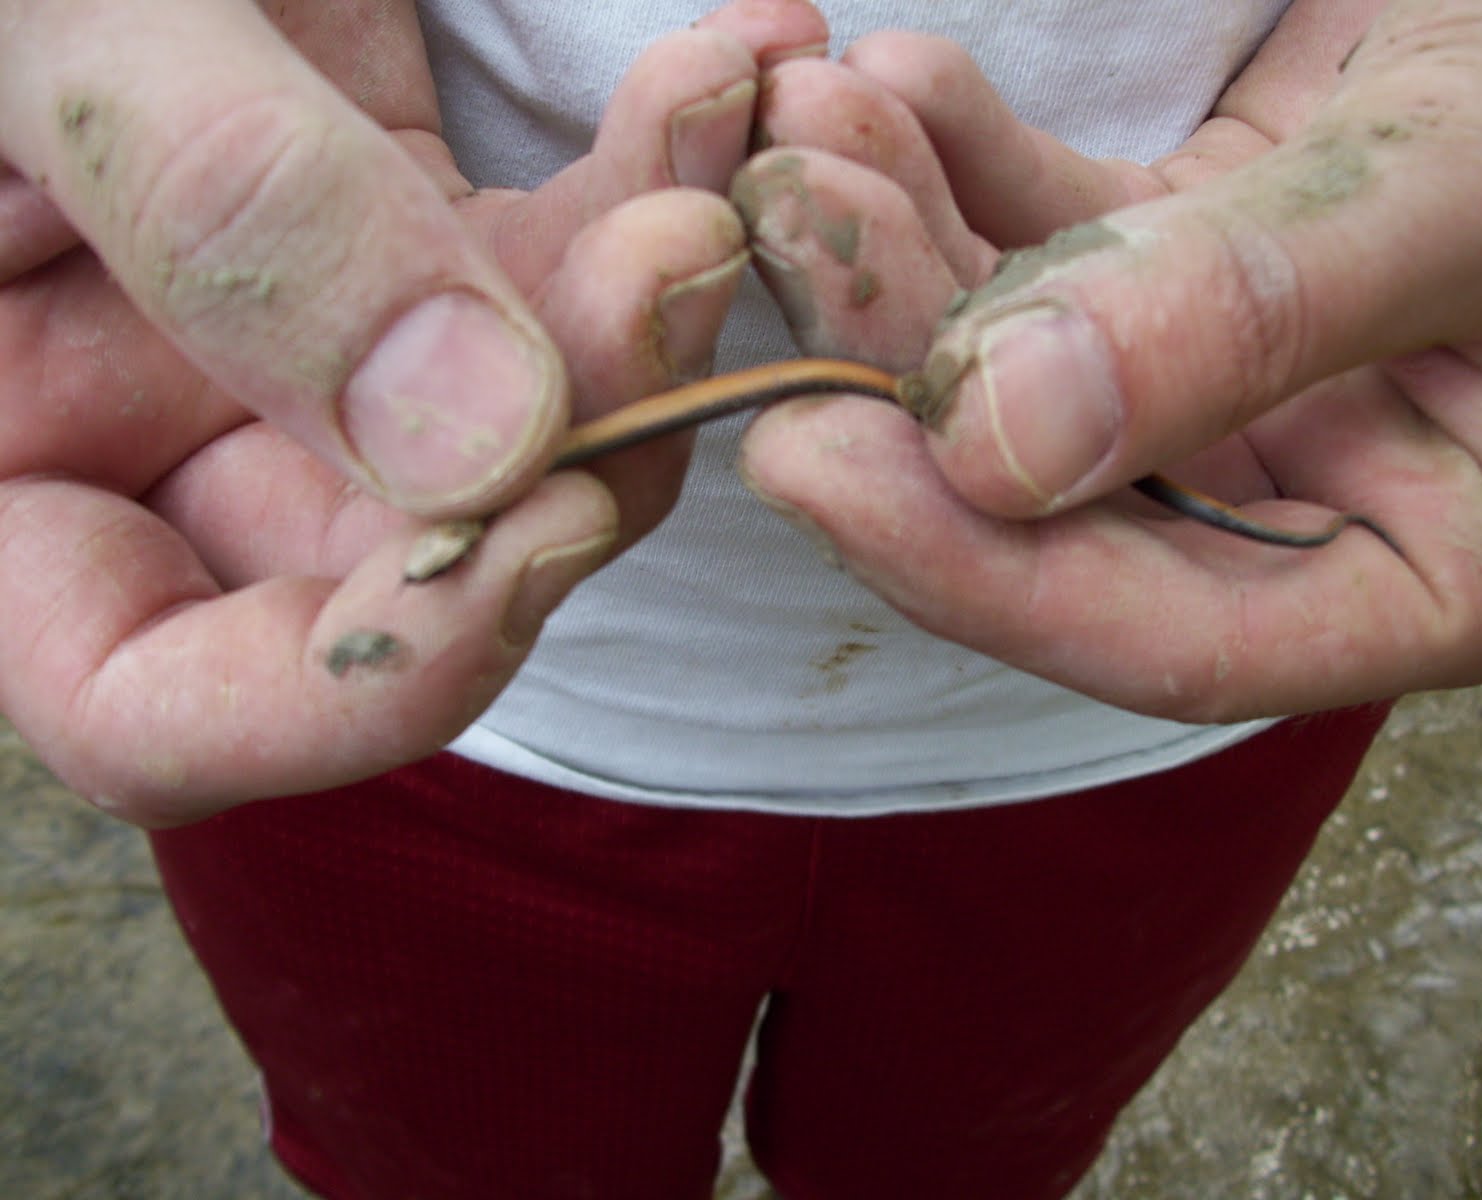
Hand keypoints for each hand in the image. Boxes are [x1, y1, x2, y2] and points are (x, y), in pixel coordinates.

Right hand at [0, 0, 828, 824]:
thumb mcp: (47, 10)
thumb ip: (229, 213)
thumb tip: (484, 451)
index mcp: (3, 456)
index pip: (157, 710)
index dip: (360, 684)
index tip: (540, 535)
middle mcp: (152, 434)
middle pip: (406, 568)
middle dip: (578, 446)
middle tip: (684, 262)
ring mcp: (292, 342)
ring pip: (524, 428)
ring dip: (648, 297)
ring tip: (729, 127)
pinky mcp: (404, 227)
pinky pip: (551, 266)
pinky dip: (648, 177)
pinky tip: (727, 62)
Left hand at [733, 0, 1481, 720]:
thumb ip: (1261, 314)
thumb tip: (1007, 444)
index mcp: (1438, 570)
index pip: (1176, 639)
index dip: (983, 574)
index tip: (813, 463)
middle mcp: (1316, 506)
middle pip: (1061, 506)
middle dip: (900, 377)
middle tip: (778, 244)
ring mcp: (1234, 395)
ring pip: (1022, 369)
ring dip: (900, 248)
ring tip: (809, 136)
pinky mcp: (1179, 280)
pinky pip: (1040, 243)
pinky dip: (954, 166)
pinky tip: (889, 86)